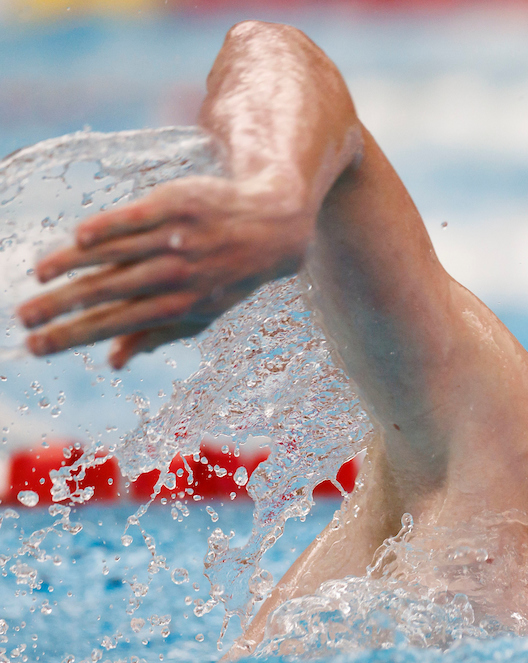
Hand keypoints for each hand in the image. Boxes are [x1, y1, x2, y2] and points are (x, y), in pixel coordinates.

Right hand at [17, 175, 314, 367]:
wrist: (271, 226)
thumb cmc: (228, 276)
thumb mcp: (201, 313)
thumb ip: (155, 335)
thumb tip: (112, 361)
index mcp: (179, 305)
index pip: (115, 324)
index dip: (73, 335)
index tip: (36, 345)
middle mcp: (177, 273)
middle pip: (108, 291)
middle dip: (61, 306)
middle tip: (24, 316)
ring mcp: (176, 237)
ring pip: (115, 252)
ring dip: (71, 265)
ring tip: (38, 276)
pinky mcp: (176, 204)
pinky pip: (134, 216)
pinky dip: (106, 227)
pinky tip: (77, 239)